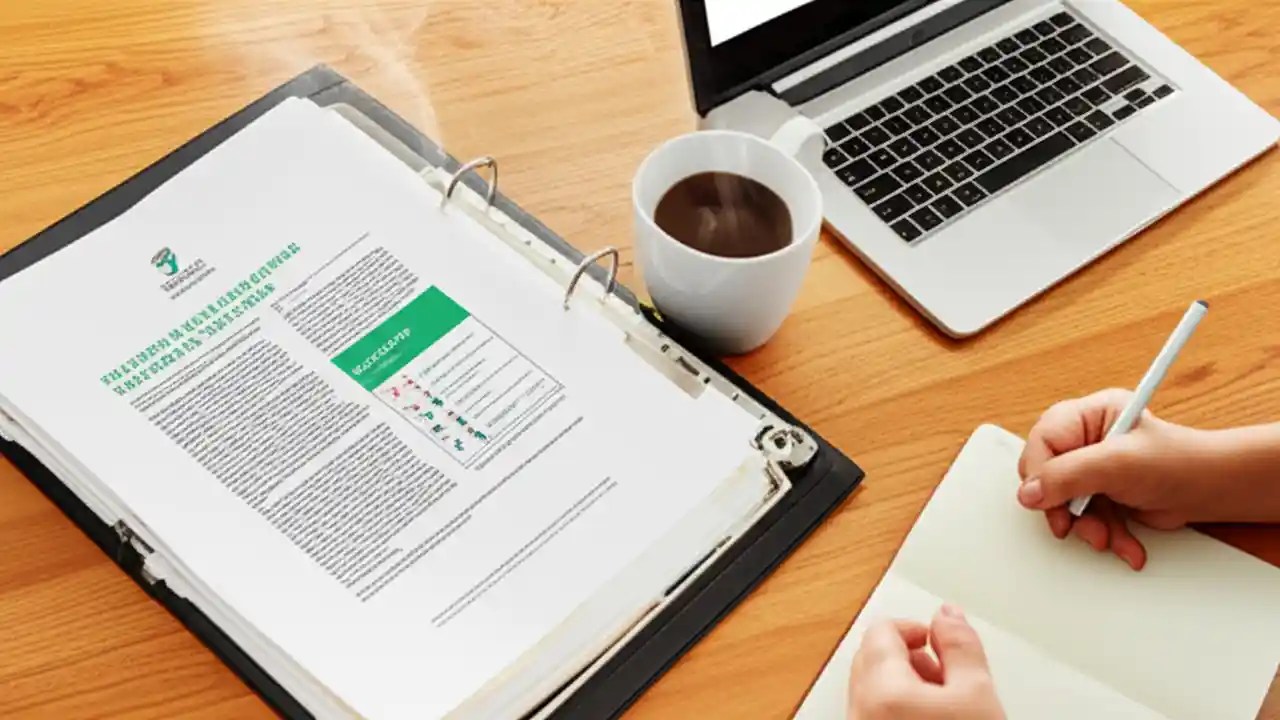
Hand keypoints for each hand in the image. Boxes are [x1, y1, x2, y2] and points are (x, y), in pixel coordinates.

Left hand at [847, 605, 1003, 719]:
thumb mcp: (978, 693)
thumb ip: (961, 645)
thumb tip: (948, 615)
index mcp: (880, 688)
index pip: (882, 628)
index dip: (918, 628)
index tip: (942, 640)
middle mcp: (859, 708)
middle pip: (873, 655)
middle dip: (911, 655)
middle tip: (947, 673)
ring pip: (873, 686)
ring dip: (906, 683)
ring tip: (944, 700)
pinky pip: (874, 711)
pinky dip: (898, 706)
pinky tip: (930, 718)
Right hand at [1016, 388, 1245, 569]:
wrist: (1213, 491)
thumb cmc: (1179, 463)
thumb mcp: (1117, 465)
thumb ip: (1068, 476)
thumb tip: (1028, 493)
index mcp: (1087, 415)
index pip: (1043, 441)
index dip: (1040, 473)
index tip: (1044, 500)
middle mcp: (1086, 438)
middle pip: (1048, 475)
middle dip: (1066, 507)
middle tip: (1074, 524)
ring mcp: (1093, 467)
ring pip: (1066, 502)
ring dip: (1088, 527)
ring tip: (1109, 536)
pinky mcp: (1102, 493)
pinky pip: (1086, 517)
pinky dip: (1104, 533)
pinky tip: (1123, 541)